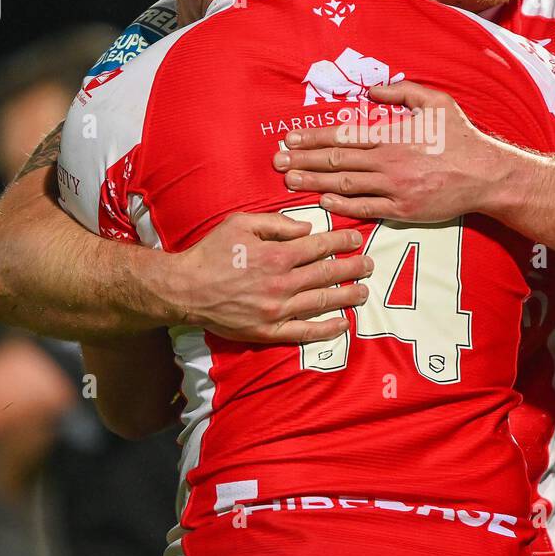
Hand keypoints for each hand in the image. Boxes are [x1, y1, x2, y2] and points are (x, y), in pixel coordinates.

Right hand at [139, 212, 372, 342]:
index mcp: (277, 255)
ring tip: (363, 291)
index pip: (320, 246)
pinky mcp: (269, 331)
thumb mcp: (241, 223)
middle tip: (369, 264)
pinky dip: (327, 329)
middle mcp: (282, 283)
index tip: (357, 237)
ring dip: (346, 296)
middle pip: (327, 274)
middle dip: (352, 267)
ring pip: (322, 302)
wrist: (185, 289)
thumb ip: (277, 224)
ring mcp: (277, 309)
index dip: (342, 240)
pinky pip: (305, 331)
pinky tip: (343, 324)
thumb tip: (307, 228)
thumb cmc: (211, 252)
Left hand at [273, 81, 504, 222]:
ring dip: (314, 182)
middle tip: (277, 161)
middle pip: (336, 161)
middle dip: (303, 160)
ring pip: (346, 184)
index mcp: (392, 135)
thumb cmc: (461, 137)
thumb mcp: (436, 102)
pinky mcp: (403, 209)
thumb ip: (402, 93)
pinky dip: (342, 204)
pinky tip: (322, 201)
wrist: (487, 174)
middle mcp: (389, 161)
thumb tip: (372, 91)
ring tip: (290, 180)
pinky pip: (366, 207)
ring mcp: (395, 187)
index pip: (343, 136)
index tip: (290, 138)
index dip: (313, 137)